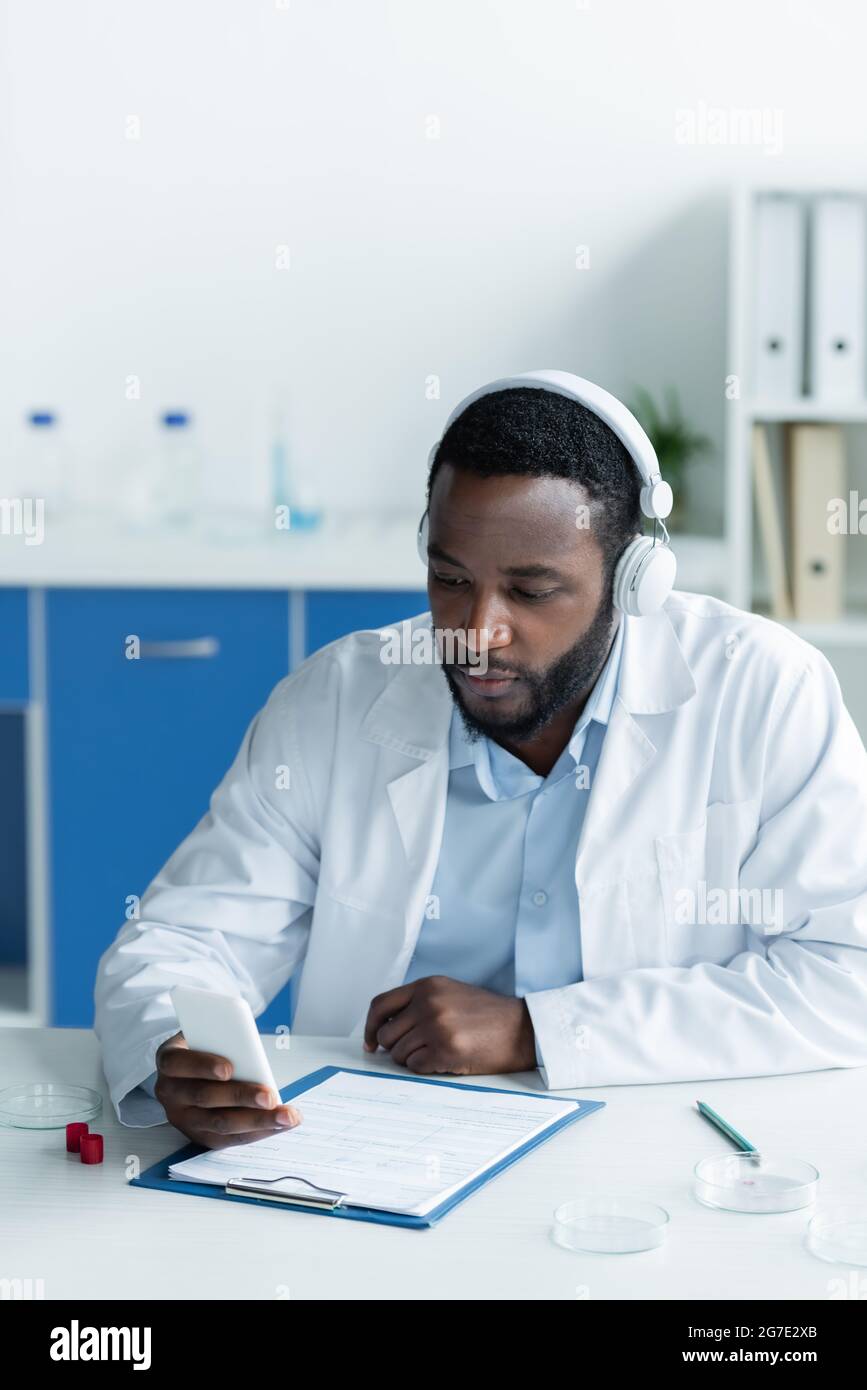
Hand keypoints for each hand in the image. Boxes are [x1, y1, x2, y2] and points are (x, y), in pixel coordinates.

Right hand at [153, 1032, 301, 1148]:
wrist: (191, 1071)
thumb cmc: (206, 1047)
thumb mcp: (207, 1034)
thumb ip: (221, 1038)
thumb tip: (249, 1045)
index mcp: (169, 1061)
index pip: (178, 1063)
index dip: (202, 1066)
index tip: (228, 1068)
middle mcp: (170, 1093)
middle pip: (204, 1098)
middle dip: (241, 1097)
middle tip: (271, 1096)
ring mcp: (183, 1119)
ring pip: (220, 1123)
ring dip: (257, 1121)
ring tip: (287, 1116)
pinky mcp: (200, 1136)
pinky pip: (230, 1139)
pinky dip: (258, 1132)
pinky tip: (281, 1125)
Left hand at [362, 976, 537, 1076]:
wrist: (522, 1029)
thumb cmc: (487, 1015)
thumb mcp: (449, 993)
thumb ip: (418, 1002)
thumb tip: (383, 1028)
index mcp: (427, 986)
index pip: (380, 1005)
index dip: (369, 1027)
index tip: (370, 1043)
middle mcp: (429, 1003)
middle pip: (386, 1034)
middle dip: (395, 1048)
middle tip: (417, 1050)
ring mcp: (437, 1026)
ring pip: (399, 1053)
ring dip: (412, 1059)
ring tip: (436, 1052)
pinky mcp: (446, 1050)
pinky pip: (415, 1067)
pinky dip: (425, 1068)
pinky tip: (444, 1060)